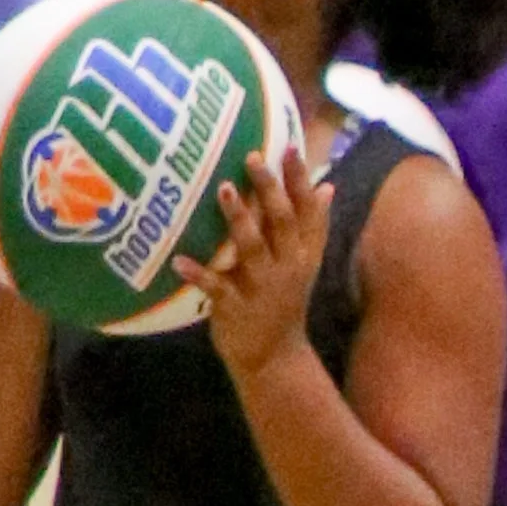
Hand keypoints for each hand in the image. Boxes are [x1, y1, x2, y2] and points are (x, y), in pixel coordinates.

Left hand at [173, 146, 331, 381]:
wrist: (274, 357)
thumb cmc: (284, 300)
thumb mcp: (306, 264)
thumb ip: (314, 226)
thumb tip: (327, 186)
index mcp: (304, 253)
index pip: (307, 211)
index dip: (300, 179)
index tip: (290, 148)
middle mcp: (288, 266)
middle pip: (282, 222)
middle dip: (269, 189)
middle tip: (252, 158)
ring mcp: (262, 288)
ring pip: (252, 248)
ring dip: (239, 219)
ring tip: (224, 189)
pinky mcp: (235, 308)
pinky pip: (216, 287)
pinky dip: (198, 274)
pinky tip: (179, 260)